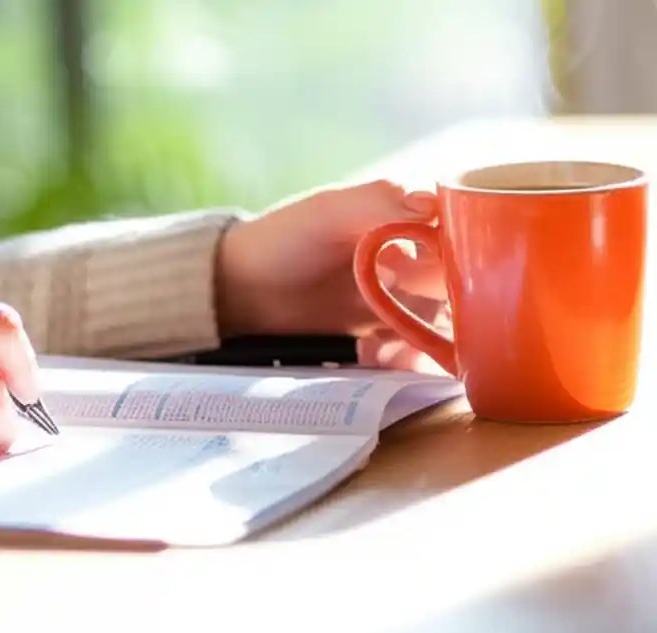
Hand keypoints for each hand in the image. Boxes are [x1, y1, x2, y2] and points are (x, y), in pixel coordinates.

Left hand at [214, 179, 449, 371]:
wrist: (240, 291)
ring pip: (440, 322)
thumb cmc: (282, 240)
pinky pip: (413, 352)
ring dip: (422, 336)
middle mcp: (412, 260)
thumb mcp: (327, 212)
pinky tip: (372, 355)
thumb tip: (433, 203)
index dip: (463, 254)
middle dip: (439, 303)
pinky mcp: (381, 337)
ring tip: (379, 343)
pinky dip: (403, 359)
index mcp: (406, 220)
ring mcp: (398, 301)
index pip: (460, 235)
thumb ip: (378, 203)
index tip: (439, 273)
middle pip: (457, 284)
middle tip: (400, 312)